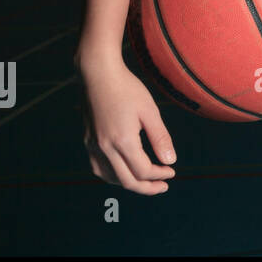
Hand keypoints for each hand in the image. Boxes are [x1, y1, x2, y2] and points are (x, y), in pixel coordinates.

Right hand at [78, 56, 176, 194]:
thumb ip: (160, 138)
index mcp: (122, 141)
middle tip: (163, 186)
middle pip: (126, 181)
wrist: (97, 73)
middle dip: (147, 187)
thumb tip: (170, 161)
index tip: (172, 172)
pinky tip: (124, 170)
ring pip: (110, 178)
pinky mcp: (88, 140)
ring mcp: (93, 145)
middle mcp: (105, 147)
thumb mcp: (149, 111)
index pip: (143, 171)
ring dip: (129, 183)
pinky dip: (113, 175)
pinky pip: (99, 168)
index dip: (160, 176)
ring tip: (146, 180)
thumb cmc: (127, 89)